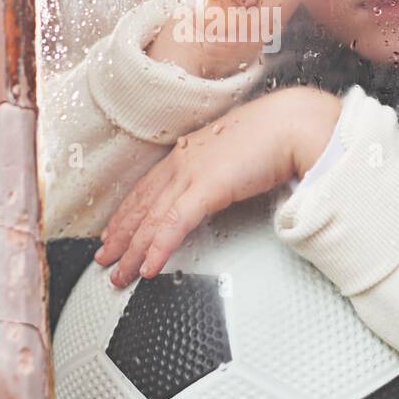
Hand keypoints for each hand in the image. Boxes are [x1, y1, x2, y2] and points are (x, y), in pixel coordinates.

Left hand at [95, 86, 340, 286]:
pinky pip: (174, 225)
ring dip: (133, 251)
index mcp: (189, 152)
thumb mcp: (236, 153)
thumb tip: (220, 185)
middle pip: (141, 206)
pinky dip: (158, 248)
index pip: (146, 188)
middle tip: (104, 260)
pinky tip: (149, 267)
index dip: (127, 213)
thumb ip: (221, 170)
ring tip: (121, 275)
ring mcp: (192, 174)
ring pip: (151, 220)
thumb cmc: (275, 134)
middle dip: (120, 237)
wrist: (294, 123)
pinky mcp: (206, 188)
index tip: (113, 232)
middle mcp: (183, 161)